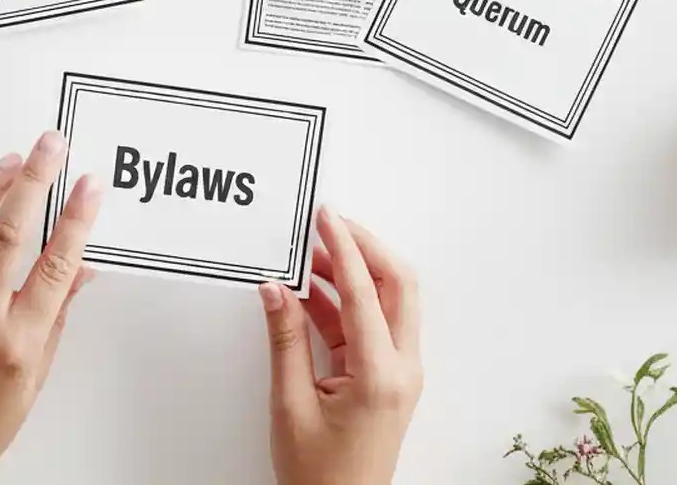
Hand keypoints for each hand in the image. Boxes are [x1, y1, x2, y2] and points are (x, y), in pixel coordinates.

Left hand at [0, 132, 102, 484]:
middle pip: (10, 233)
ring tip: (11, 161)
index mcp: (16, 341)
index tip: (90, 187)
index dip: (77, 219)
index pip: (55, 265)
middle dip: (35, 181)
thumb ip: (56, 317)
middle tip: (51, 146)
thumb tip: (78, 271)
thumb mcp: (35, 378)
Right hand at [259, 207, 421, 484]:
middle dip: (364, 248)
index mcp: (380, 375)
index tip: (327, 217)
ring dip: (352, 275)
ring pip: (387, 303)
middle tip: (329, 224)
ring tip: (309, 259)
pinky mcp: (387, 378)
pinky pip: (372, 326)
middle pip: (397, 286)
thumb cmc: (321, 476)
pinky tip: (311, 295)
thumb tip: (275, 290)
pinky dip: (344, 304)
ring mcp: (399, 373)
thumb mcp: (290, 404)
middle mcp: (401, 370)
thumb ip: (284, 341)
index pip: (365, 293)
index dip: (344, 248)